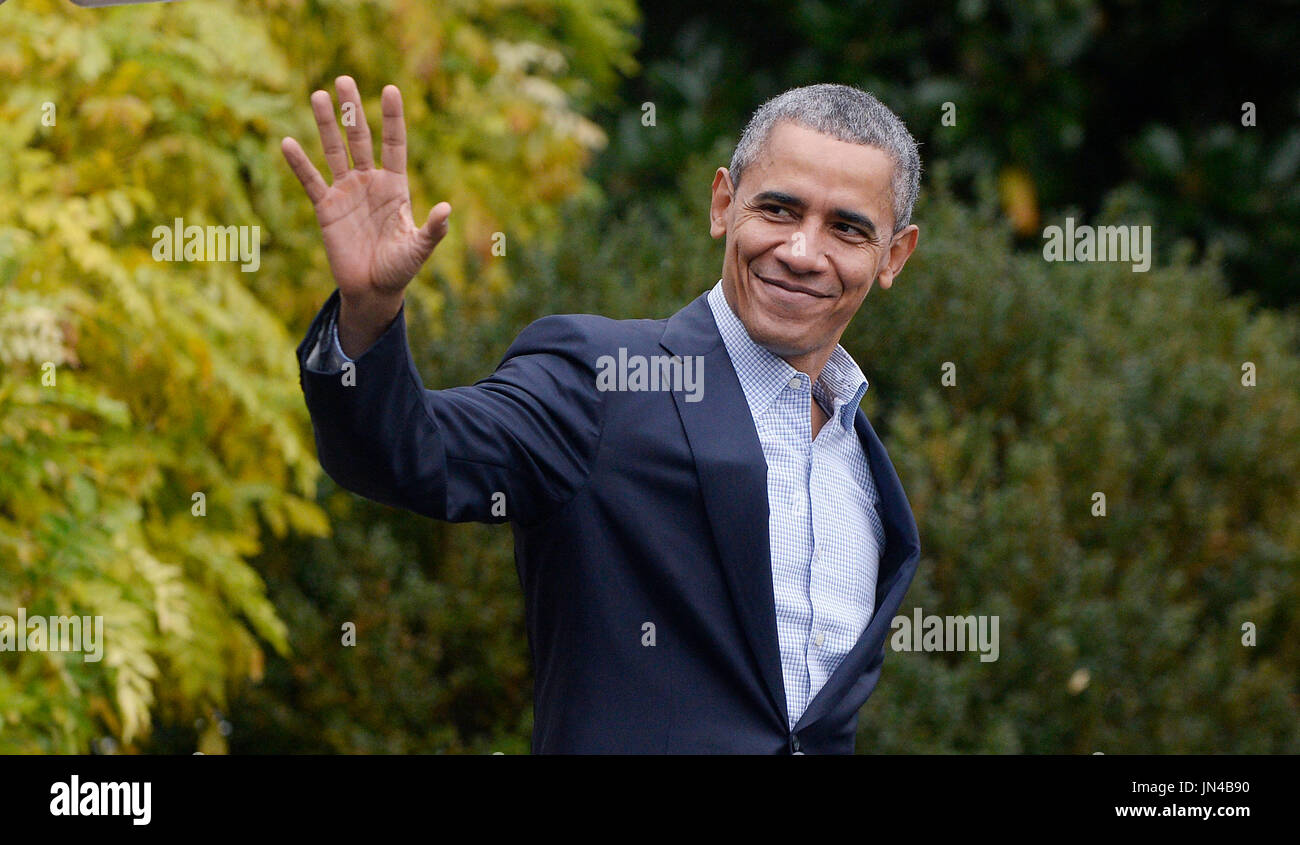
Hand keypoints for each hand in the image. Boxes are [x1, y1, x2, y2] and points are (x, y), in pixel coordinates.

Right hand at [281, 75, 450, 355]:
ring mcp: (346, 192)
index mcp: (395, 186)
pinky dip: (299, 164)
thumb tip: (446, 209)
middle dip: (352, 110)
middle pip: (360, 138)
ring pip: (334, 151)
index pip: (395, 144)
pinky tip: (287, 143)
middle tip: (344, 80)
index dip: (392, 118)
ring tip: (318, 95)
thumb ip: (433, 229)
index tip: (391, 89)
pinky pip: (311, 181)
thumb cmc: (400, 268)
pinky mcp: (326, 208)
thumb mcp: (419, 248)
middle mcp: (370, 182)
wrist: (373, 290)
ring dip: (326, 125)